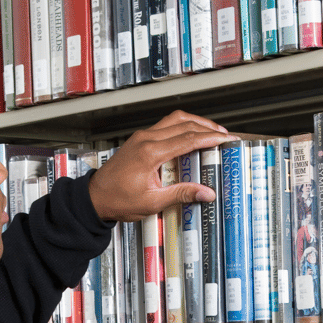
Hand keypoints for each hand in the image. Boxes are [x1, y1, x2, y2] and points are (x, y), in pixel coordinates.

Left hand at [87, 111, 229, 222]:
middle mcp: (146, 139)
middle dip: (207, 128)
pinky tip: (191, 135)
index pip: (187, 139)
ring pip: (174, 120)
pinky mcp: (140, 139)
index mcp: (150, 153)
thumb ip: (181, 194)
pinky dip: (182, 127)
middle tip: (225, 136)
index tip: (226, 139)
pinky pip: (165, 126)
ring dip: (195, 123)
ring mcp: (142, 137)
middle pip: (184, 123)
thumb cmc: (118, 200)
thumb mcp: (152, 202)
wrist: (95, 197)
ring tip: (212, 132)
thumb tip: (206, 193)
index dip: (210, 138)